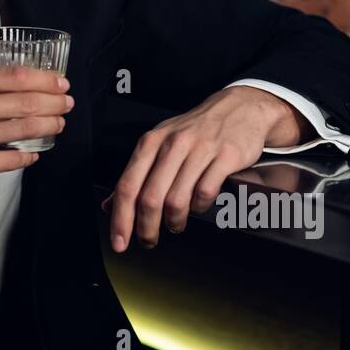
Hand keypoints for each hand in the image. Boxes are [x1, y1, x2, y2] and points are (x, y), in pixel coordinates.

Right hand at [0, 65, 72, 205]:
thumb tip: (12, 81)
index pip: (16, 76)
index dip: (45, 79)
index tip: (60, 81)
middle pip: (26, 102)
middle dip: (54, 103)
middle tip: (67, 103)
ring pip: (23, 130)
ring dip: (48, 126)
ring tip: (59, 123)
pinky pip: (10, 160)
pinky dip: (27, 156)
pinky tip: (35, 152)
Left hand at [103, 85, 309, 251]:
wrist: (239, 108)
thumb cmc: (195, 129)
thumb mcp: (160, 143)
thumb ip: (136, 174)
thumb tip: (110, 205)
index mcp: (151, 142)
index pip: (128, 185)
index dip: (121, 218)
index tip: (119, 241)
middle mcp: (172, 144)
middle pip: (150, 198)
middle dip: (146, 228)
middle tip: (148, 240)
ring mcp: (200, 149)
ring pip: (177, 199)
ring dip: (173, 222)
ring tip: (174, 225)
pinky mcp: (225, 156)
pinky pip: (205, 192)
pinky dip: (199, 207)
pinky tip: (197, 207)